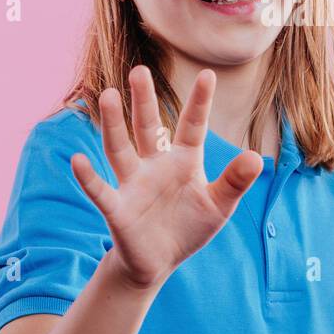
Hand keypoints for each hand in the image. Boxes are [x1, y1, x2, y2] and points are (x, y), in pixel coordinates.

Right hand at [70, 66, 262, 290]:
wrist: (159, 262)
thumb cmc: (189, 227)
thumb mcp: (219, 205)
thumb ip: (235, 182)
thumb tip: (256, 158)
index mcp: (183, 160)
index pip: (192, 126)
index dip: (200, 102)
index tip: (208, 75)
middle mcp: (154, 165)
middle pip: (147, 127)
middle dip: (143, 100)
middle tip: (139, 71)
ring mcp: (133, 184)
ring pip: (120, 149)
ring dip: (113, 124)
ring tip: (108, 95)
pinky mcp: (117, 209)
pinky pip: (100, 190)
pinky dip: (88, 177)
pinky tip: (78, 160)